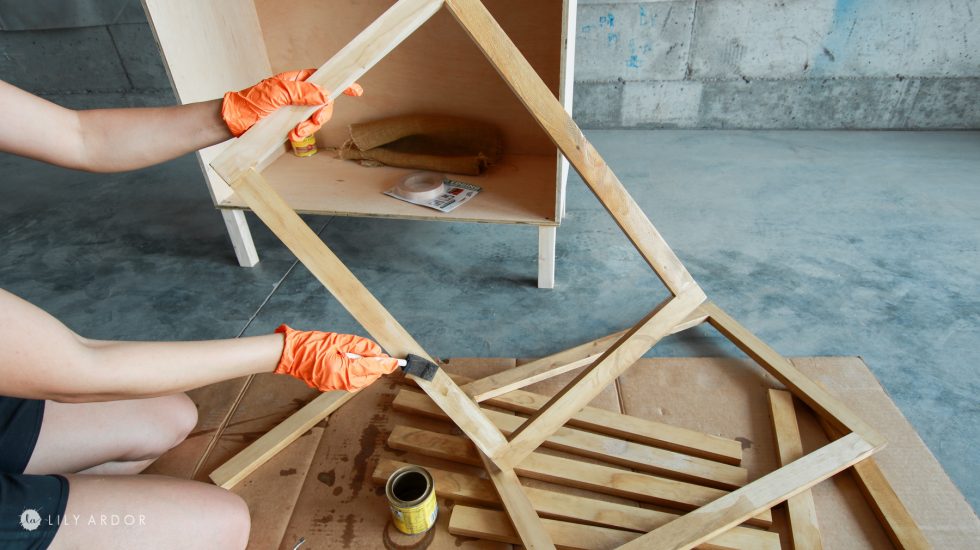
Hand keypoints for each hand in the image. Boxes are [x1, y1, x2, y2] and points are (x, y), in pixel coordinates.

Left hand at [221, 69, 363, 139]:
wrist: (236, 121)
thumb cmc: (252, 101)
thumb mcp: (278, 93)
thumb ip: (302, 93)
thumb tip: (324, 94)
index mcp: (296, 81)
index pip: (322, 78)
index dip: (340, 84)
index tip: (356, 91)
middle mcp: (299, 94)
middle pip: (324, 103)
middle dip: (321, 116)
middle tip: (310, 124)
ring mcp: (295, 110)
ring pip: (316, 118)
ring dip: (310, 128)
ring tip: (296, 133)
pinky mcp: (291, 124)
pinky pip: (306, 129)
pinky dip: (303, 134)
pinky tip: (292, 136)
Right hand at [273, 324, 399, 391]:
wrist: (289, 354)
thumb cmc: (310, 344)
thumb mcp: (338, 340)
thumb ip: (359, 346)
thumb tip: (376, 351)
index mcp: (342, 370)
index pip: (371, 368)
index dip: (385, 365)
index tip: (396, 362)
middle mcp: (340, 382)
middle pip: (368, 377)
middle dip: (376, 367)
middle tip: (381, 356)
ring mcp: (334, 386)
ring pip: (360, 381)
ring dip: (367, 371)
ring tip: (368, 358)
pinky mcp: (329, 385)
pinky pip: (350, 381)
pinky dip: (356, 373)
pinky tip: (355, 363)